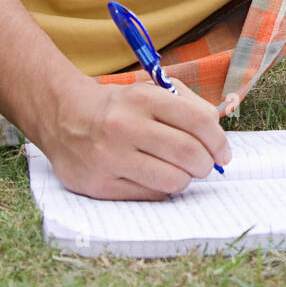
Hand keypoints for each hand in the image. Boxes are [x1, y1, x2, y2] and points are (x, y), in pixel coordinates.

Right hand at [40, 78, 233, 199]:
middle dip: (205, 164)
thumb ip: (187, 107)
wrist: (62, 116)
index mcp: (142, 98)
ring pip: (173, 181)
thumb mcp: (149, 91)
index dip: (219, 141)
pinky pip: (150, 195)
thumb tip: (218, 140)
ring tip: (178, 171)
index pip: (198, 122)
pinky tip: (153, 177)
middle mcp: (124, 126)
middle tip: (203, 165)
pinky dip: (161, 189)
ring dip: (185, 179)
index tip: (223, 152)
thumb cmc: (117, 107)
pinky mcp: (100, 185)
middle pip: (189, 154)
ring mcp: (110, 158)